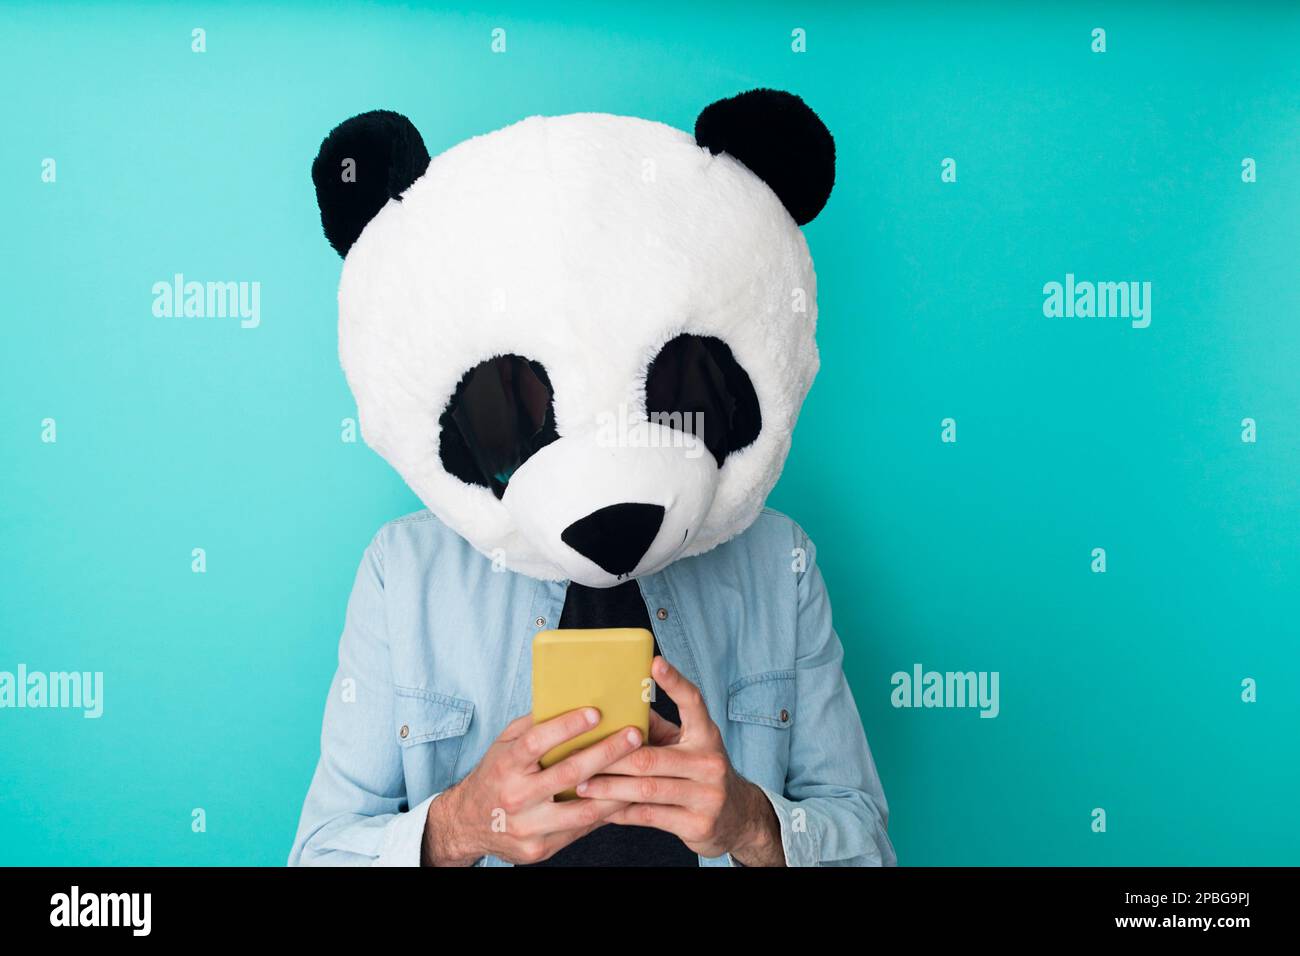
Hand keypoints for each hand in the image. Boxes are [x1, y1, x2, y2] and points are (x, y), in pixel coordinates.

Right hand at [421, 707, 641, 865]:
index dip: (566, 727)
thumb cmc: (495, 774)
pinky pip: (580, 830)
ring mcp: (527, 827)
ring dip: (616, 789)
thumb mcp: (504, 745)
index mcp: (505, 765)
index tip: (596, 712)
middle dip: (606, 753)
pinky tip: (624, 796)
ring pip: (582, 810)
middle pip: (567, 774)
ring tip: (641, 769)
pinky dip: (604, 813)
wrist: (468, 824)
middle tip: (634, 735)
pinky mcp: (539, 849)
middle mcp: (515, 796)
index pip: (536, 743)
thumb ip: (534, 726)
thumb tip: (573, 700)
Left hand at [576, 657, 785, 865]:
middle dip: (611, 758)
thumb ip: (657, 729)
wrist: (738, 817)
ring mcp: (707, 796)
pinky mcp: (697, 824)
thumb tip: (617, 707)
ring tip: (581, 785)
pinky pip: (649, 816)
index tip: (655, 663)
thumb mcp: (687, 745)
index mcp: (706, 735)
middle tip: (578, 755)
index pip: (693, 702)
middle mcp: (710, 762)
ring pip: (646, 789)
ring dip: (609, 788)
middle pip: (651, 757)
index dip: (675, 682)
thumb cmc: (699, 771)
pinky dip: (621, 812)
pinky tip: (601, 810)